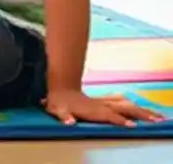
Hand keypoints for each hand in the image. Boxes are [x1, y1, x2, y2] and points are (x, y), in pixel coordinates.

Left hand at [42, 88, 163, 126]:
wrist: (61, 88)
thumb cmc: (59, 103)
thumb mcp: (57, 110)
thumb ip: (64, 116)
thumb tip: (69, 122)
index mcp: (93, 110)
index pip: (109, 116)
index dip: (120, 121)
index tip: (132, 126)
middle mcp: (102, 105)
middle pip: (125, 109)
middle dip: (141, 114)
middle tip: (157, 120)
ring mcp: (105, 102)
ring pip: (127, 105)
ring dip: (142, 110)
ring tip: (157, 116)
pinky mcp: (106, 101)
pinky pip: (123, 102)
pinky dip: (133, 105)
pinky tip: (141, 107)